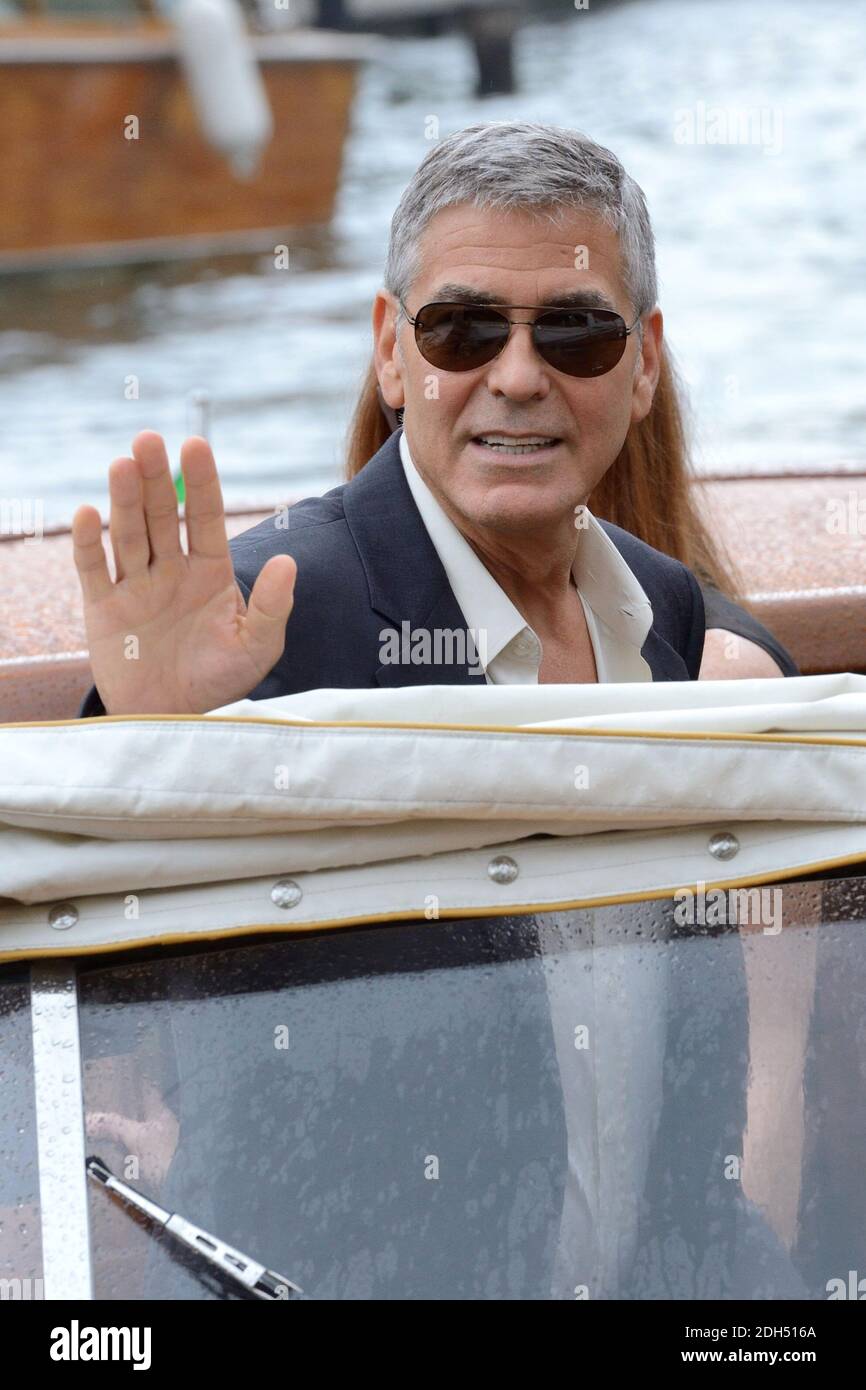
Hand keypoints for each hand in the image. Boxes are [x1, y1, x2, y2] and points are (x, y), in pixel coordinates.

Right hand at [72, 432, 295, 714]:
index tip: (195, 444)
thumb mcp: (257, 648)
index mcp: (210, 570)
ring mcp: (135, 585)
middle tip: (149, 439)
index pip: (204, 516)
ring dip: (124, 500)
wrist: (174, 719)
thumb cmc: (220, 680)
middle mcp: (170, 569)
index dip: (200, 482)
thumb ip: (273, 607)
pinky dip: (88, 543)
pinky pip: (93, 570)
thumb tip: (288, 562)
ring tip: (123, 463)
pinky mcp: (103, 608)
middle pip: (160, 515)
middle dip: (155, 478)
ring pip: (128, 534)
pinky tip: (87, 514)